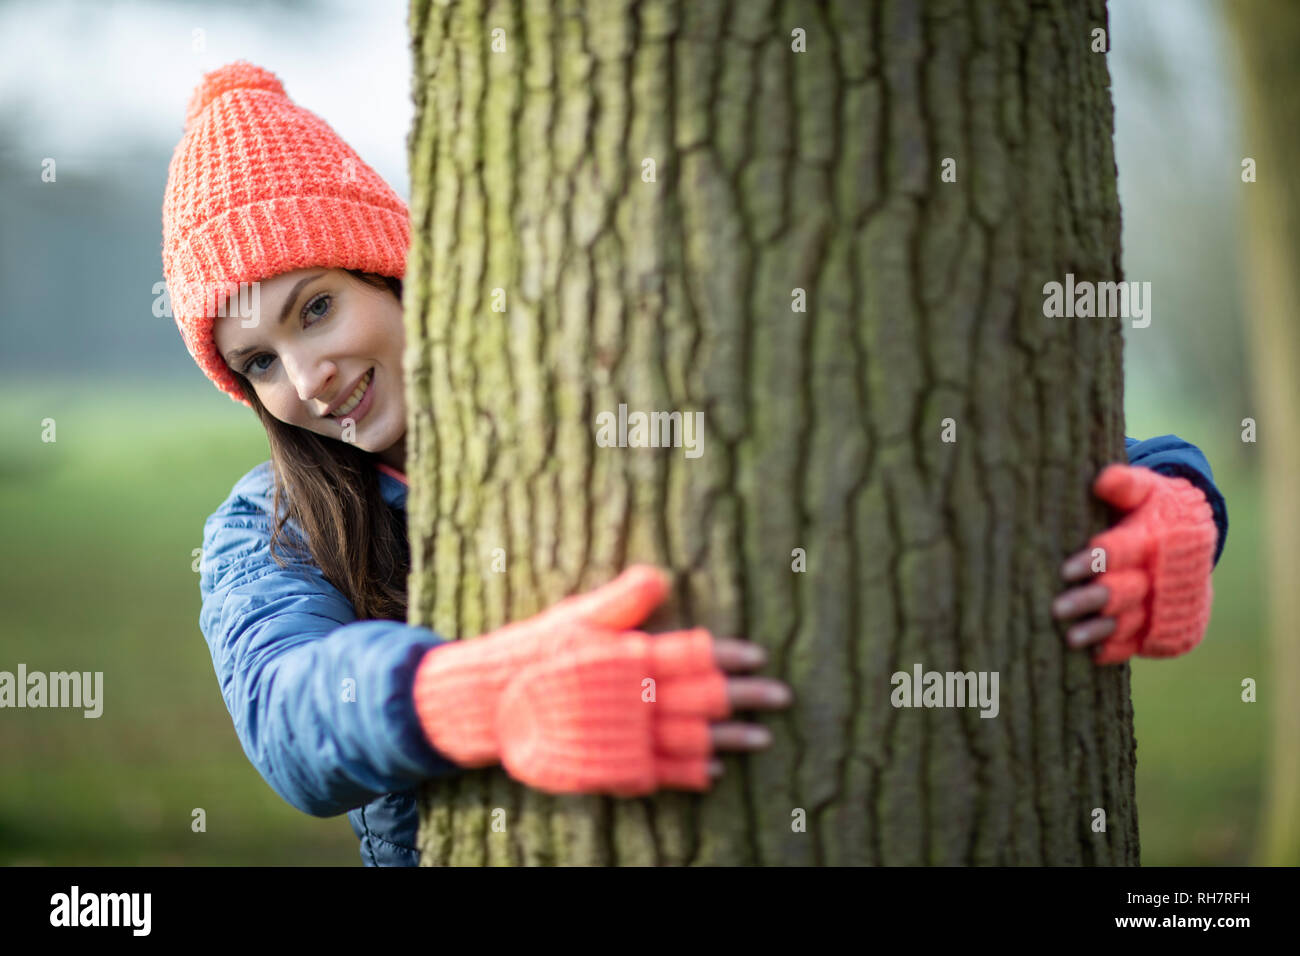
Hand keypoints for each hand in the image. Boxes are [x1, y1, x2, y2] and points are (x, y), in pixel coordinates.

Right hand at [413, 565, 792, 793]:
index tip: (759, 655)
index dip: (729, 655)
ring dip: (730, 738)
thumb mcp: (576, 614)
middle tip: (783, 695)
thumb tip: (661, 574)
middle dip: (747, 696)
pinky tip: (715, 771)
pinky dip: (692, 774)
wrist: (489, 702)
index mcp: (629, 655)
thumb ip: (623, 599)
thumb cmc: (535, 650)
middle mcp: (632, 697)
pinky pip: (661, 773)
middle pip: (704, 698)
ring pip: (691, 739)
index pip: (694, 653)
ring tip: (764, 737)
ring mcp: (624, 736)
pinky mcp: (610, 767)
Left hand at [1052, 463, 1216, 664]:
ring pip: (1131, 621)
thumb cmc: (1156, 508)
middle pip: (1125, 591)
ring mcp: (1167, 605)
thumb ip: (1125, 484)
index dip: (1097, 561)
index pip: (1124, 551)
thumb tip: (1102, 480)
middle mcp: (1165, 576)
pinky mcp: (1168, 628)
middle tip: (1057, 608)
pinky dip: (1120, 648)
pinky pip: (1143, 643)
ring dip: (1101, 631)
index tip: (1066, 570)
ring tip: (1070, 638)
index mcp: (1158, 539)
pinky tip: (1093, 653)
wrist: (1195, 540)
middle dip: (1091, 600)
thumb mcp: (1146, 489)